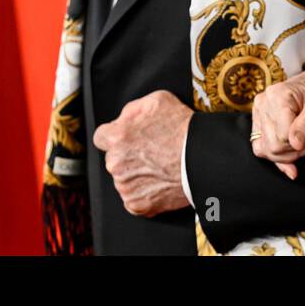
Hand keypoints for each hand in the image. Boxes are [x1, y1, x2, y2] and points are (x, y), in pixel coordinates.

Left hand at [92, 90, 191, 216]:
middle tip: (151, 152)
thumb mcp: (157, 100)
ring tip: (159, 167)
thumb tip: (123, 119)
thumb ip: (131, 110)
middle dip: (128, 156)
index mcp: (116, 137)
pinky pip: (134, 199)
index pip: (102, 137)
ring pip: (124, 179)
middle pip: (114, 159)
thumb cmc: (183, 129)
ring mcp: (126, 187)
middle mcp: (116, 164)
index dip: (116, 136)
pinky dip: (144, 194)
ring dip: (136, 175)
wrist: (203, 158)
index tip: (128, 139)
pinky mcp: (138, 205)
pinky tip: (159, 182)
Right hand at [250, 54, 304, 179]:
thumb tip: (295, 145)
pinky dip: (277, 156)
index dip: (301, 143)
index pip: (282, 137)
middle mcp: (263, 103)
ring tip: (303, 141)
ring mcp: (259, 111)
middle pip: (271, 145)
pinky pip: (261, 145)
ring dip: (286, 154)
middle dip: (295, 150)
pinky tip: (290, 162)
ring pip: (264, 149)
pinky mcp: (260, 119)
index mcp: (277, 97)